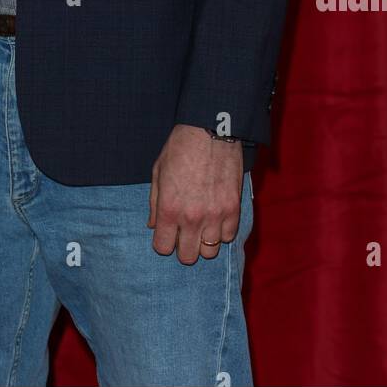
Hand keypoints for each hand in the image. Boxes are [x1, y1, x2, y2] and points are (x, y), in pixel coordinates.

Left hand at [148, 125, 242, 263]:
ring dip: (204, 241)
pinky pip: (228, 236)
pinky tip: (216, 218)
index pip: (163, 248)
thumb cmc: (180, 148)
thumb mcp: (158, 172)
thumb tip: (153, 225)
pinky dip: (222, 231)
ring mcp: (215, 215)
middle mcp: (192, 217)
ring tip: (202, 226)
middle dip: (184, 247)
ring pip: (210, 252)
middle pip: (188, 256)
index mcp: (169, 209)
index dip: (164, 242)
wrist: (209, 130)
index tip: (167, 233)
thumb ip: (154, 202)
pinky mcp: (233, 208)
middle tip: (185, 232)